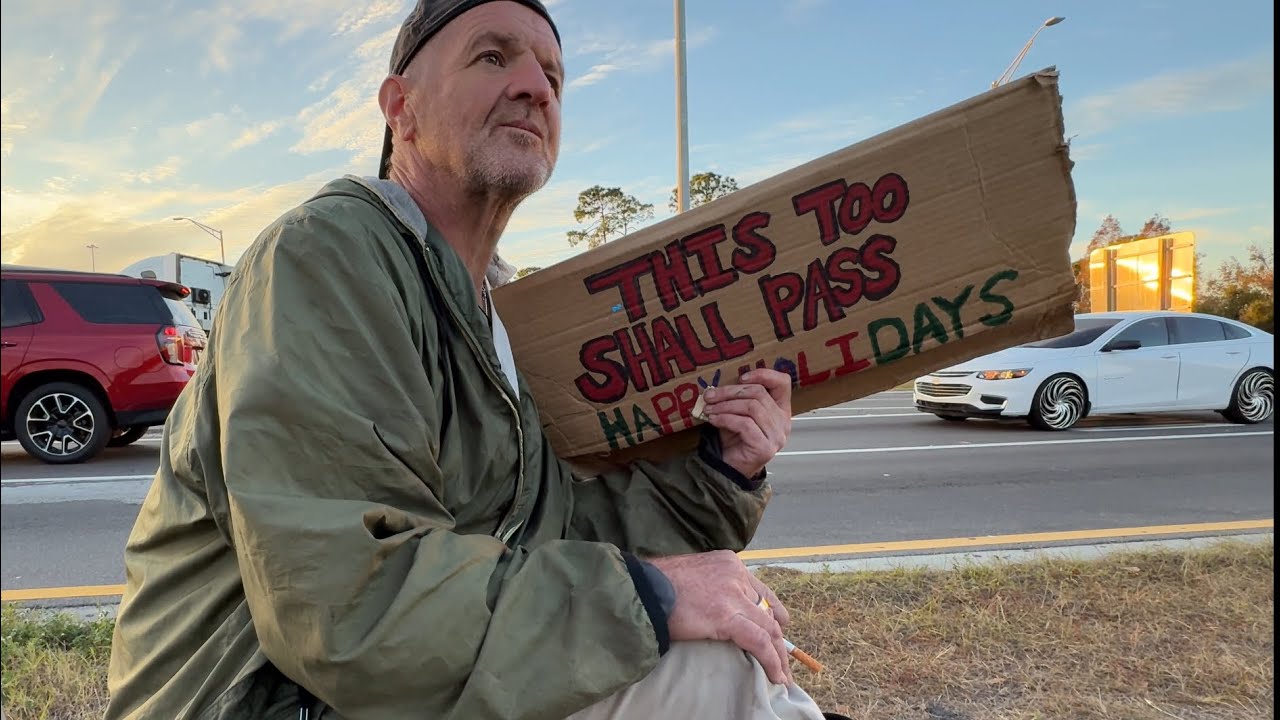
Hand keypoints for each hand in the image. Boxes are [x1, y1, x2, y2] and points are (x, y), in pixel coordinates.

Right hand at [647, 550, 792, 684]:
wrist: (640, 587)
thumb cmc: (656, 583)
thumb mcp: (692, 575)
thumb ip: (710, 586)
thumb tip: (716, 609)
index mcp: (728, 563)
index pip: (761, 590)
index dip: (773, 614)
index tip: (778, 629)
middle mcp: (736, 575)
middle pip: (768, 610)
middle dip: (778, 638)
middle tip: (782, 659)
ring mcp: (733, 594)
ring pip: (768, 628)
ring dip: (778, 654)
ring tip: (781, 674)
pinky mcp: (726, 615)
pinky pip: (759, 641)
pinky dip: (771, 660)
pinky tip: (775, 675)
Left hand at [701, 369, 793, 478]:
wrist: (730, 470)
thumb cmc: (734, 440)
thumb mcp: (737, 413)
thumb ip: (736, 399)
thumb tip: (715, 386)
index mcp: (781, 410)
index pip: (783, 383)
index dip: (763, 375)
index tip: (741, 378)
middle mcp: (783, 422)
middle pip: (759, 393)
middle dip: (730, 391)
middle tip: (710, 395)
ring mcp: (776, 436)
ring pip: (752, 407)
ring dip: (725, 405)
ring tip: (709, 408)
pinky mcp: (765, 448)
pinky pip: (745, 424)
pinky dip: (725, 418)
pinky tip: (713, 419)